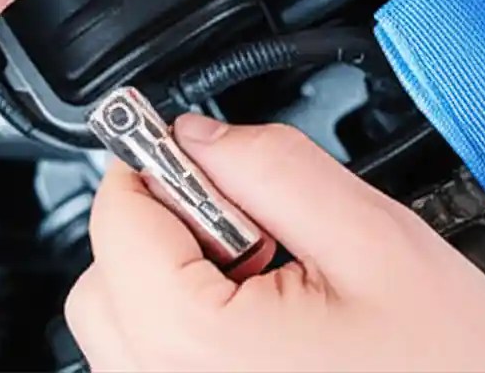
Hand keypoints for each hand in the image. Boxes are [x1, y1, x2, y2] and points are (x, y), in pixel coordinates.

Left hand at [66, 117, 484, 371]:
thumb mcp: (379, 244)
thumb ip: (275, 168)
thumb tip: (199, 135)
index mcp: (195, 343)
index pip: (117, 217)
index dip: (161, 168)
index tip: (206, 158)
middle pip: (105, 274)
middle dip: (166, 229)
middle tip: (258, 233)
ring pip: (124, 322)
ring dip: (177, 282)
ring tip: (273, 290)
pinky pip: (153, 365)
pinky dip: (188, 331)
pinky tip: (266, 333)